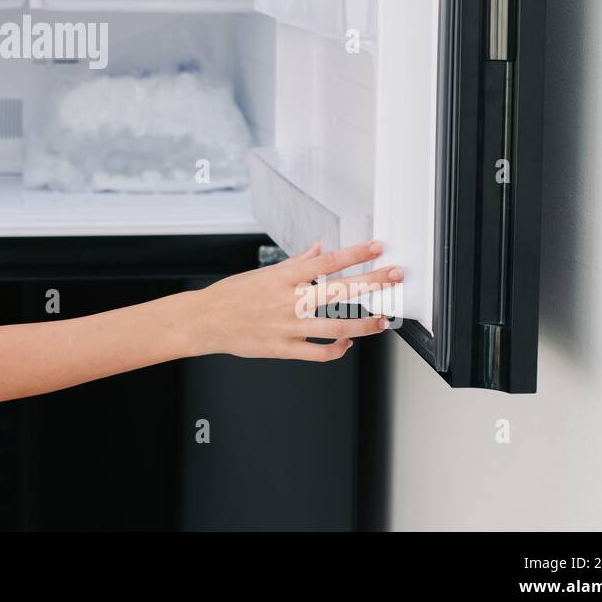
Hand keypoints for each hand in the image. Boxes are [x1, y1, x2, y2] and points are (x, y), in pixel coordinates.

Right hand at [193, 240, 402, 359]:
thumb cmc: (233, 295)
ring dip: (365, 324)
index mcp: (284, 277)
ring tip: (383, 320)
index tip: (377, 248)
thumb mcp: (264, 272)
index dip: (355, 254)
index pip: (327, 261)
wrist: (206, 320)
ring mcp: (288, 327)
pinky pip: (319, 354)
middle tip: (394, 277)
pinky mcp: (284, 349)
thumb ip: (296, 263)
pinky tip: (347, 344)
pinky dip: (338, 350)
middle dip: (372, 283)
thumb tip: (318, 249)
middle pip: (340, 292)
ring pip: (337, 327)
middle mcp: (289, 301)